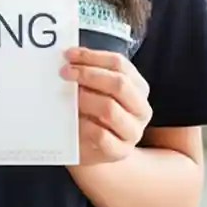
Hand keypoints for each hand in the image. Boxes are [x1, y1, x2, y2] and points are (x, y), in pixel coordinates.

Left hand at [61, 47, 152, 164]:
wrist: (90, 148)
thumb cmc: (91, 114)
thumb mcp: (94, 90)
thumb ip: (88, 74)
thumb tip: (68, 59)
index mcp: (138, 88)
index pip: (120, 64)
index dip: (92, 57)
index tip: (69, 55)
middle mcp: (141, 109)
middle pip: (119, 84)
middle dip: (88, 75)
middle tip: (65, 73)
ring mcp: (132, 132)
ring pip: (110, 108)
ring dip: (85, 99)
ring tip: (67, 98)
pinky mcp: (119, 151)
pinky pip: (100, 134)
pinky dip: (82, 124)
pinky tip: (71, 120)